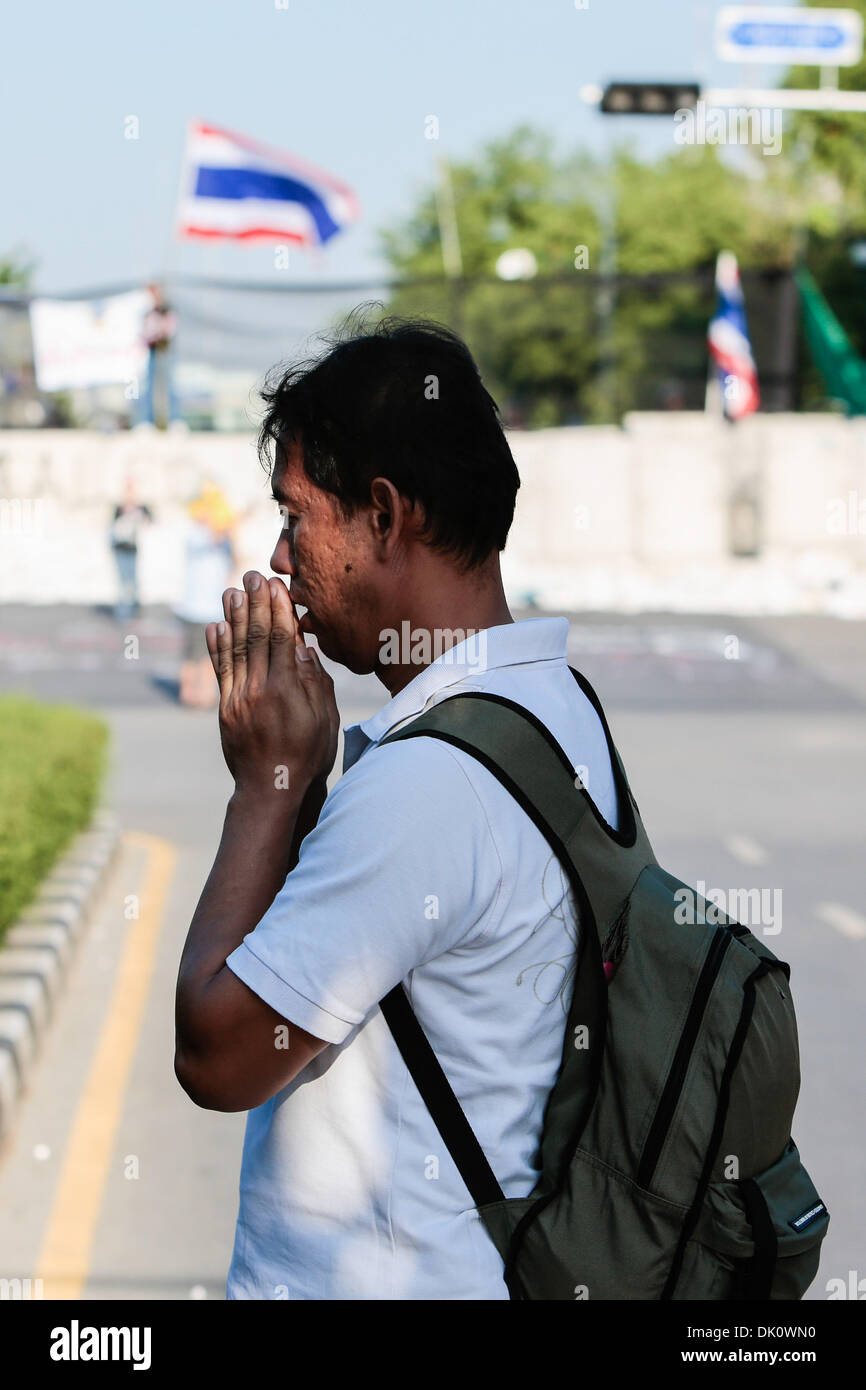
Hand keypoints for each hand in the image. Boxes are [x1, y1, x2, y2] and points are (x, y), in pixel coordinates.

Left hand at [205, 572, 338, 798]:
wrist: (272, 789)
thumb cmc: (308, 756)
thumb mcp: (324, 719)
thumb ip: (313, 681)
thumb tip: (301, 646)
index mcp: (287, 691)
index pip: (281, 638)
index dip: (277, 609)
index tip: (274, 585)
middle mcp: (258, 690)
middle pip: (255, 637)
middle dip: (253, 604)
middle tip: (250, 576)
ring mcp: (238, 699)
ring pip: (234, 649)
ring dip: (232, 617)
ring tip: (230, 591)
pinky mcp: (226, 709)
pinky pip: (220, 671)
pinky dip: (217, 647)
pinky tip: (215, 626)